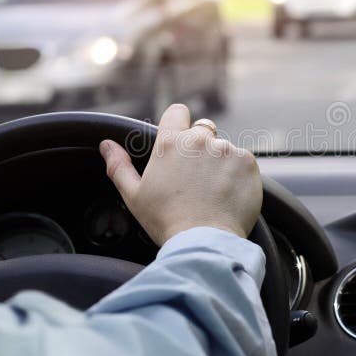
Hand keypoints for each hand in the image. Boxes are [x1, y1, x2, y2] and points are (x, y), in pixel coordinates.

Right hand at [99, 104, 261, 245]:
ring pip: (224, 149)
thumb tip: (107, 145)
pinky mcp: (248, 163)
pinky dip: (238, 175)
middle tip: (196, 178)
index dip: (179, 124)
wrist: (204, 243)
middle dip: (201, 148)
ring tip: (213, 193)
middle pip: (203, 130)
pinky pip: (243, 162)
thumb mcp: (134, 196)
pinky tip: (228, 196)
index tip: (179, 143)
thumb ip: (119, 166)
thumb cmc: (166, 222)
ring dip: (221, 163)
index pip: (177, 112)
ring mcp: (227, 150)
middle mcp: (200, 140)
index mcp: (171, 144)